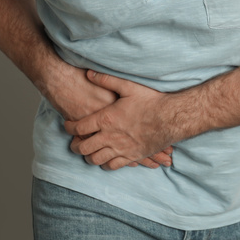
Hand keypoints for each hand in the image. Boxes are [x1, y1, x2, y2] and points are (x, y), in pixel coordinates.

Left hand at [64, 70, 180, 170]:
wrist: (171, 118)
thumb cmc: (151, 101)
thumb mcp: (128, 87)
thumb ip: (107, 80)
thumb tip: (89, 73)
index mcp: (106, 119)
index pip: (79, 127)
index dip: (69, 127)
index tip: (67, 125)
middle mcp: (110, 137)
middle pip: (83, 147)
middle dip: (75, 145)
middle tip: (74, 142)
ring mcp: (121, 149)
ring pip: (95, 159)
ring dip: (88, 156)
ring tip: (87, 151)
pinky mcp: (132, 157)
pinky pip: (112, 166)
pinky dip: (105, 164)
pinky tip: (105, 159)